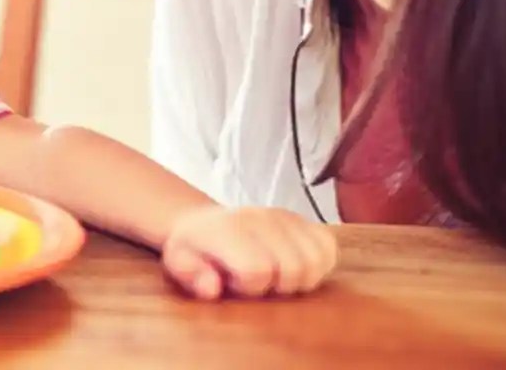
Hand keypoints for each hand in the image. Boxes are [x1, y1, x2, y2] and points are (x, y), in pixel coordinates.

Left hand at [162, 206, 338, 299]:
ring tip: (275, 277)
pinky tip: (295, 268)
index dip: (249, 288)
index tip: (234, 283)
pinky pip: (328, 246)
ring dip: (300, 279)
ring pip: (315, 261)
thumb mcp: (178, 261)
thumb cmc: (192, 248)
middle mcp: (261, 219)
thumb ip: (191, 275)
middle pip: (293, 268)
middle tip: (256, 282)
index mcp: (230, 230)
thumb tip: (212, 288)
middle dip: (276, 287)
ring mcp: (284, 217)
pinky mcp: (301, 219)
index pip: (258, 269)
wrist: (202, 223)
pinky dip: (319, 264)